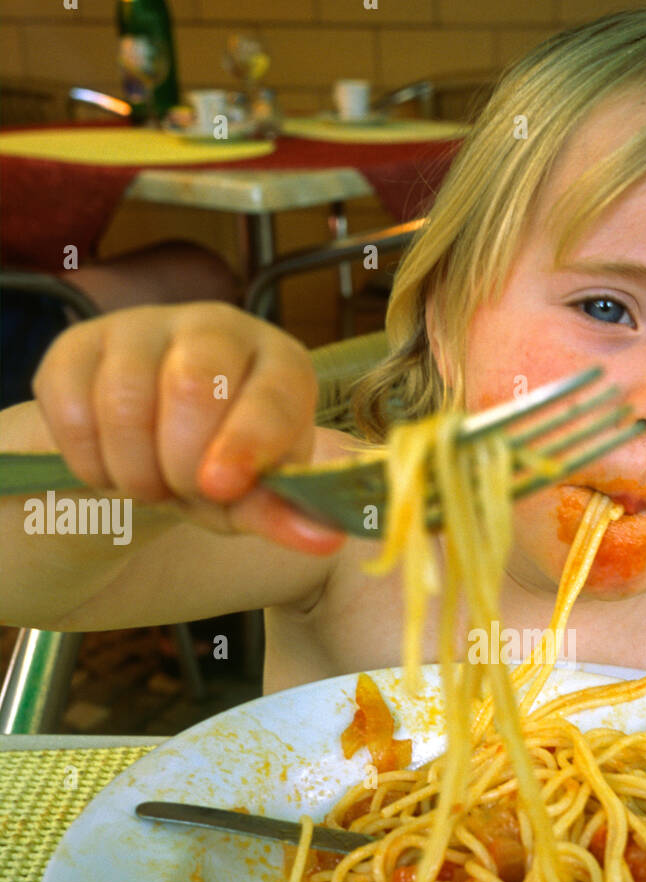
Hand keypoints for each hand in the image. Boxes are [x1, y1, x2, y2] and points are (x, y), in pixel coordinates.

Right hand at [31, 302, 343, 553]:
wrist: (149, 455)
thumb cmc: (221, 471)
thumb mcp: (252, 499)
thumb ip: (283, 515)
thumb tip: (325, 542)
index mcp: (278, 362)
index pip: (270, 392)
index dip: (245, 443)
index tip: (219, 488)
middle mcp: (216, 327)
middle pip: (193, 383)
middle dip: (182, 463)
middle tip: (182, 493)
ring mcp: (142, 326)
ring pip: (126, 401)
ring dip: (134, 470)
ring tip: (147, 486)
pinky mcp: (78, 344)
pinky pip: (72, 407)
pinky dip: (88, 460)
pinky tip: (107, 468)